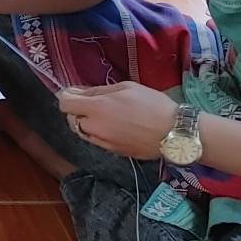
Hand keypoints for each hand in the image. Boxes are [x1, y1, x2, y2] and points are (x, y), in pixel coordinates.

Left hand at [57, 82, 178, 158]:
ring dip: (88, 122)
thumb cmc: (152, 104)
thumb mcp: (126, 88)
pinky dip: (99, 133)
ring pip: (83, 131)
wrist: (174, 132)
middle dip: (79, 110)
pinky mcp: (111, 151)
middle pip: (72, 119)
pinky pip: (96, 140)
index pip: (65, 104)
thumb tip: (78, 92)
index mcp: (97, 108)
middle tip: (96, 102)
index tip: (76, 93)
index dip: (68, 96)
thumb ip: (97, 91)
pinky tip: (116, 126)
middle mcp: (94, 127)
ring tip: (108, 114)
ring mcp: (102, 142)